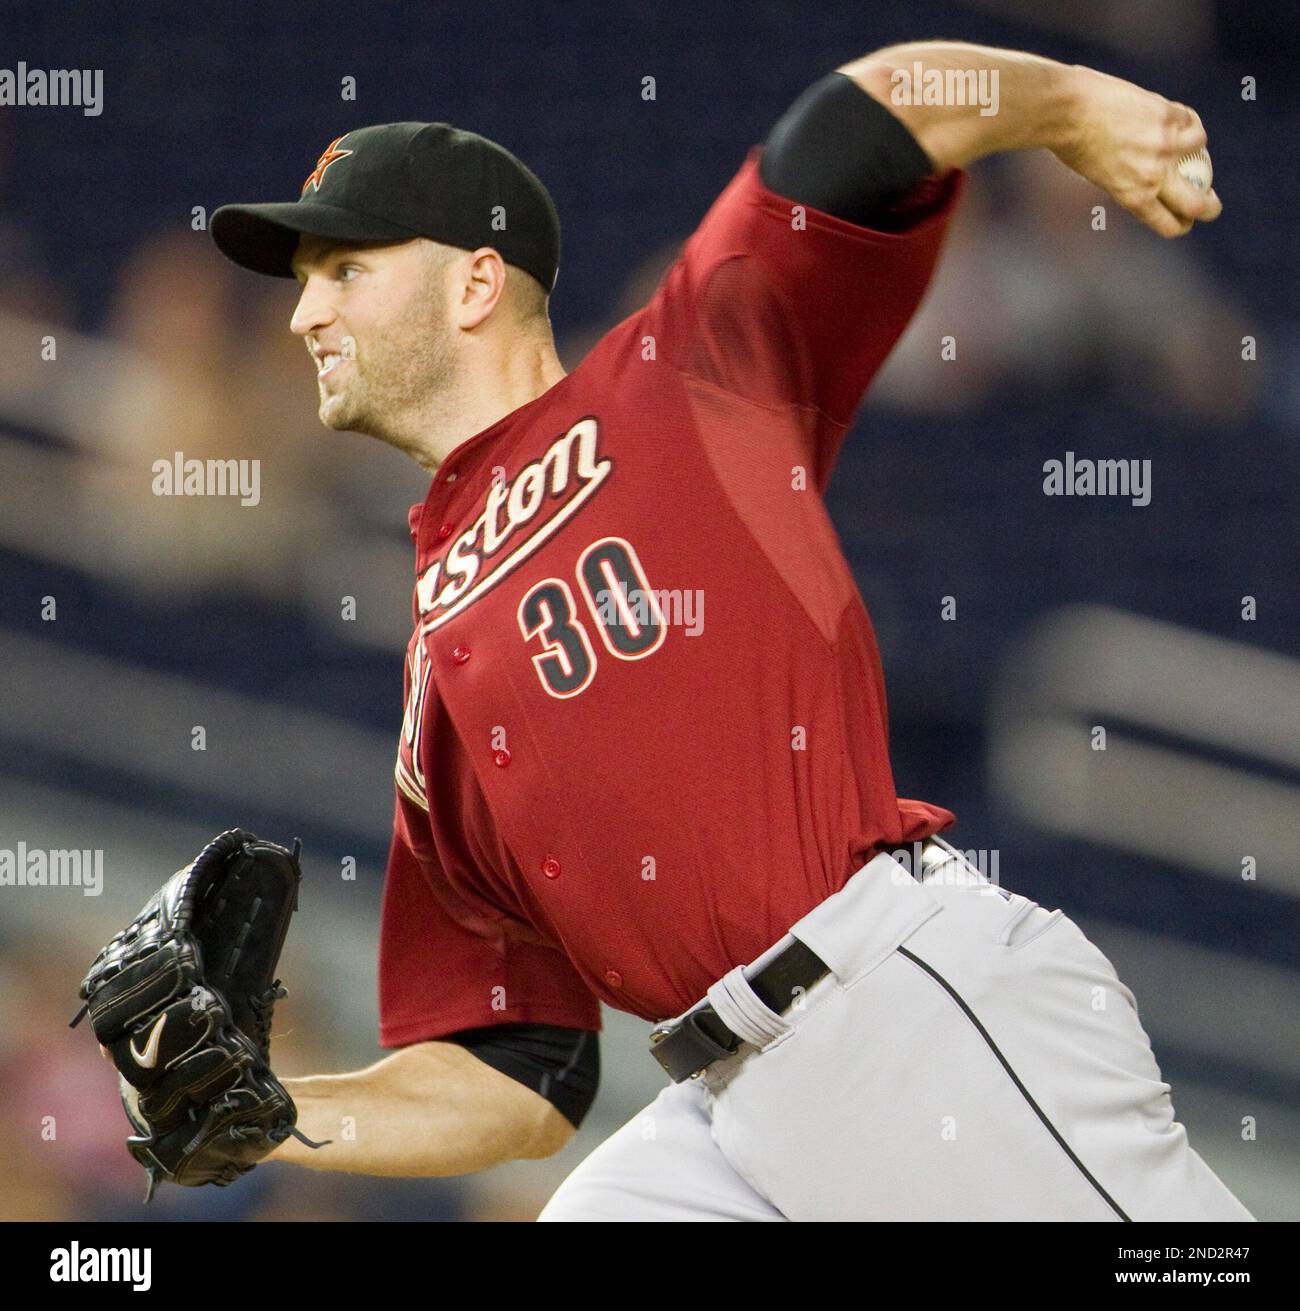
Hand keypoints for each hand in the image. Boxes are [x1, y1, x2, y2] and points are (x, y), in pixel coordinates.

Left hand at [1053, 64, 1221, 236]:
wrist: (1068, 111)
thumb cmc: (1071, 145)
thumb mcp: (1100, 177)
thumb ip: (1129, 182)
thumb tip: (1153, 180)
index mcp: (1134, 197)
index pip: (1171, 225)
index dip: (1182, 225)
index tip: (1184, 218)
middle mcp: (1155, 175)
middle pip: (1199, 204)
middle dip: (1210, 208)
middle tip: (1210, 202)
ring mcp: (1165, 144)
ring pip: (1201, 154)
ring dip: (1196, 151)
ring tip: (1183, 144)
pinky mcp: (1169, 115)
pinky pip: (1191, 122)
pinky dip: (1188, 123)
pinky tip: (1178, 121)